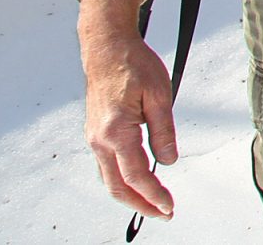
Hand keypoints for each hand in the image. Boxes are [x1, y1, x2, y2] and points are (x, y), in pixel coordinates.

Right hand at [79, 0, 176, 220]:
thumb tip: (168, 161)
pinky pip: (106, 165)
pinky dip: (121, 180)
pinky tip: (137, 182)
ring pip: (109, 178)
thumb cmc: (134, 65)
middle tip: (164, 213)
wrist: (106, 48)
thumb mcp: (160, 94)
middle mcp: (99, 139)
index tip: (169, 206)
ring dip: (130, 195)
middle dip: (140, 205)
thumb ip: (164, 130)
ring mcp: (93, 138)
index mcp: (116, 130)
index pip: (136, 175)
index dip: (153, 195)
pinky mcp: (94, 134)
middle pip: (117, 186)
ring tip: (153, 204)